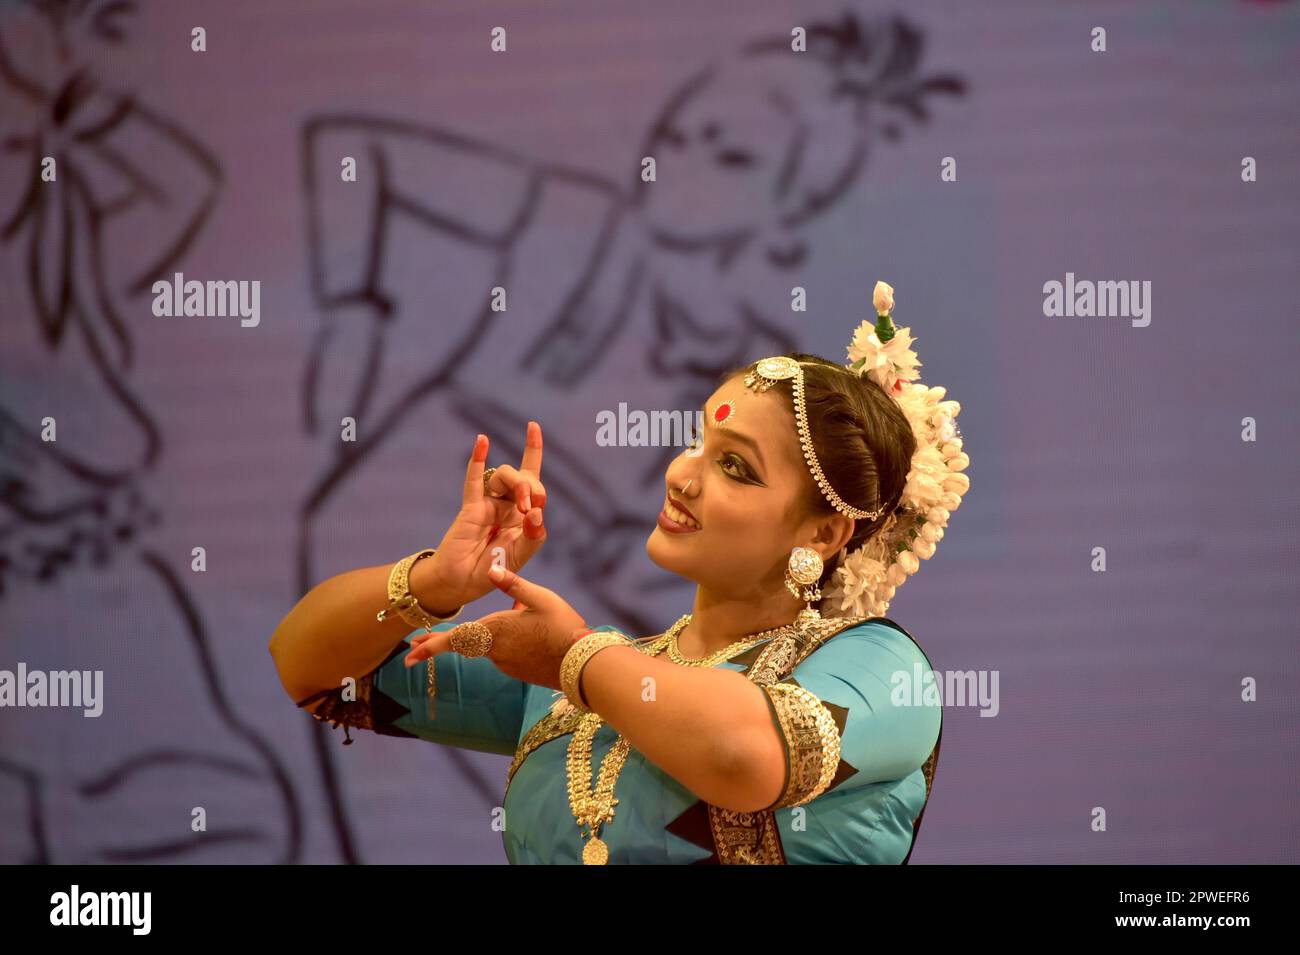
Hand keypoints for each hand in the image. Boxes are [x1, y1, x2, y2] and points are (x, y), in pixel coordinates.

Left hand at [404, 565, 588, 690]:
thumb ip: (514, 585)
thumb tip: (490, 569)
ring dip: (485, 637)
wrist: (582, 664)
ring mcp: (506, 663)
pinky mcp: (517, 670)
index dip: (431, 645)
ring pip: (486, 646)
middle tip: (415, 646)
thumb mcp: (541, 598)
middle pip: (464, 644)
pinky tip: (526, 634)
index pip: (455, 639)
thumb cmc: (563, 627)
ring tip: (515, 620)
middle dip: (439, 644)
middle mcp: (495, 650)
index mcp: (496, 630)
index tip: (410, 651)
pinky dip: (503, 643)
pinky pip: (502, 654)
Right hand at [420, 423, 548, 608]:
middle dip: (531, 486)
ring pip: (503, 475)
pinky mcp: (470, 508)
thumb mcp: (521, 555)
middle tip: (530, 507)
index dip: (533, 452)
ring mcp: (488, 503)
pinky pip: (474, 481)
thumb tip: (538, 511)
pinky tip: (483, 441)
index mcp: (522, 514)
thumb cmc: (493, 569)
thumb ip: (534, 536)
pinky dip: (478, 460)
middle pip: (523, 476)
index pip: (532, 479)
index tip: (533, 427)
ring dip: (516, 482)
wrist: (462, 583)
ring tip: (522, 504)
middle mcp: (506, 504)